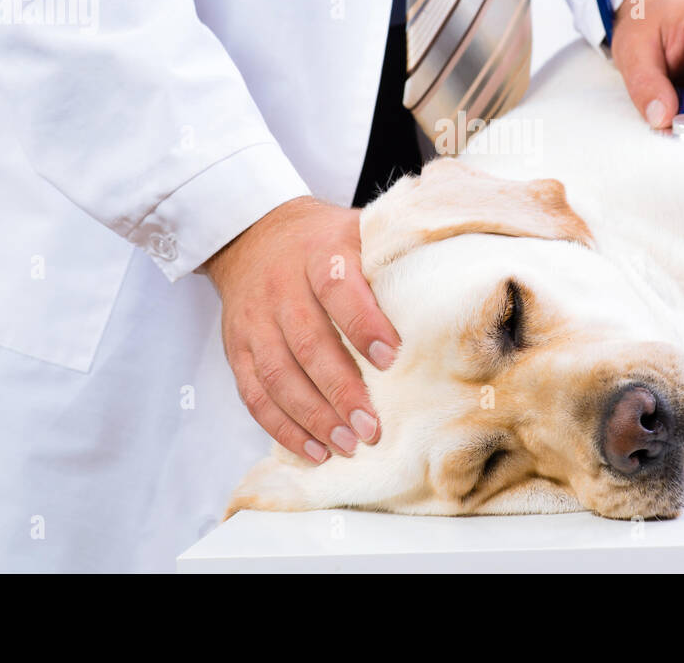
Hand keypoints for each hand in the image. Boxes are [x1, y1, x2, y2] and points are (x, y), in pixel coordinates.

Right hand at [204, 196, 399, 463]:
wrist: (254, 235)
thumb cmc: (323, 243)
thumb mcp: (357, 233)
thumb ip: (391, 260)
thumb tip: (447, 296)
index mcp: (319, 254)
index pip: (338, 288)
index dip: (363, 324)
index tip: (390, 359)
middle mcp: (282, 288)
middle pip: (307, 343)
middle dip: (340, 390)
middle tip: (371, 426)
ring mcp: (255, 321)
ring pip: (278, 375)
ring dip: (312, 416)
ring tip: (346, 444)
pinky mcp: (236, 348)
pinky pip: (253, 393)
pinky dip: (282, 426)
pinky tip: (313, 449)